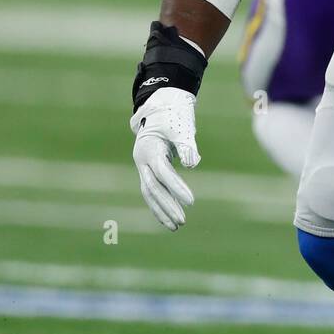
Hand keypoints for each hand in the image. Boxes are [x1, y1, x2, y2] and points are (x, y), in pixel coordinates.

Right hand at [130, 87, 200, 229]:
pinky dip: (160, 205)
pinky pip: (152, 192)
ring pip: (150, 193)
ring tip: (177, 226)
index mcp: (149, 149)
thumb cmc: (172, 115)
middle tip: (183, 221)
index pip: (162, 172)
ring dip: (162, 210)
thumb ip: (186, 145)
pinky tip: (170, 219)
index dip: (176, 187)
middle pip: (152, 188)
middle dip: (167, 205)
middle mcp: (142, 160)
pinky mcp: (148, 171)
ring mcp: (143, 166)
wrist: (159, 107)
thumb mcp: (180, 127)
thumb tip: (192, 164)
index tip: (191, 201)